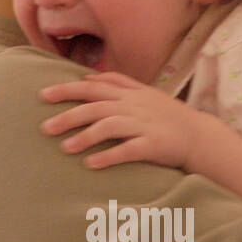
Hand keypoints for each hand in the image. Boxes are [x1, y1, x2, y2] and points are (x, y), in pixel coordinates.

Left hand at [38, 71, 207, 170]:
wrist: (199, 136)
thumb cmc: (168, 116)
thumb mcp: (144, 92)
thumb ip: (116, 82)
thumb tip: (85, 76)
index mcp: (129, 94)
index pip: (92, 87)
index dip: (66, 90)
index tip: (42, 95)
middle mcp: (134, 106)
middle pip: (95, 107)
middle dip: (68, 116)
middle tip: (44, 128)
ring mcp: (144, 125)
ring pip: (109, 126)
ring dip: (85, 137)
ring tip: (64, 148)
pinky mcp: (153, 145)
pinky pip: (128, 150)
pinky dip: (108, 156)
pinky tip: (91, 164)